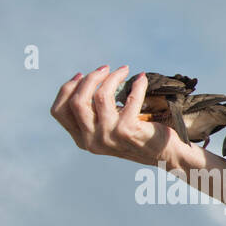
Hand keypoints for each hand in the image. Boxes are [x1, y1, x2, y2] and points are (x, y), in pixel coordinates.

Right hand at [50, 65, 177, 166]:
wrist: (165, 156)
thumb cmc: (137, 137)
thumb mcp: (107, 129)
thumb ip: (93, 113)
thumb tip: (86, 79)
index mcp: (82, 140)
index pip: (59, 111)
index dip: (67, 89)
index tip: (81, 75)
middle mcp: (91, 141)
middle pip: (76, 101)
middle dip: (90, 79)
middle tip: (105, 69)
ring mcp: (108, 137)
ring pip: (99, 96)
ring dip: (112, 78)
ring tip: (123, 71)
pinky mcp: (127, 131)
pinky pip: (128, 98)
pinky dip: (136, 85)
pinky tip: (141, 79)